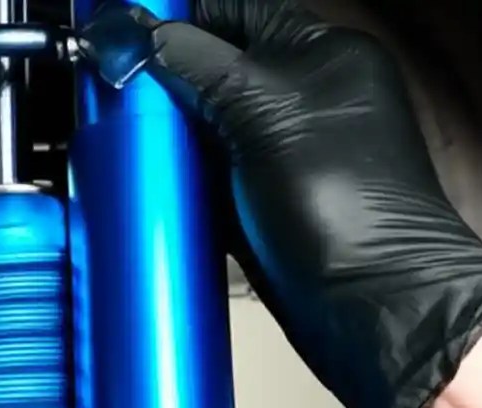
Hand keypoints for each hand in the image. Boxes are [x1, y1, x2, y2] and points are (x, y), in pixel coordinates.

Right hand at [88, 1, 481, 407]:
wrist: (372, 305)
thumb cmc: (340, 197)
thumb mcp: (261, 108)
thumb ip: (193, 61)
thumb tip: (130, 28)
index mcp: (322, 52)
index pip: (235, 9)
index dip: (176, 17)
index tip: (119, 32)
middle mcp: (304, 97)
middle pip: (213, 68)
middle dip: (162, 78)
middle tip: (109, 87)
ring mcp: (282, 154)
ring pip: (206, 126)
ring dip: (166, 133)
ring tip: (119, 133)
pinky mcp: (263, 204)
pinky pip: (209, 178)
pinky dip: (179, 179)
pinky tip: (144, 179)